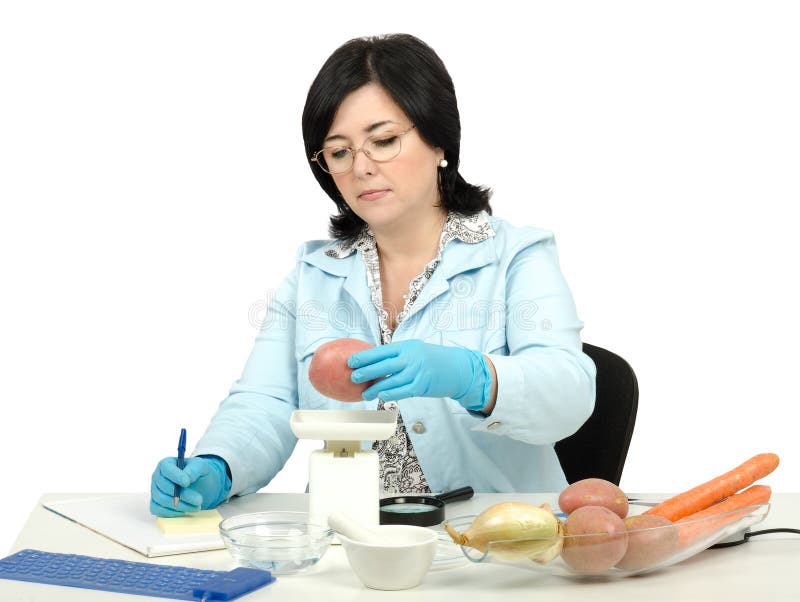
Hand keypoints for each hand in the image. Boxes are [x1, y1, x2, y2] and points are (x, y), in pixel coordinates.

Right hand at [150, 455, 231, 516]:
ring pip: (162, 500)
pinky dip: (171, 512)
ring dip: (180, 505)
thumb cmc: (197, 473)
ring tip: (197, 507)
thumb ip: (194, 469)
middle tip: (199, 500)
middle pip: (164, 486)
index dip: (176, 476)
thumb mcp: (200, 466)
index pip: (166, 469)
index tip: (187, 482)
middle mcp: (157, 477)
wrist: (200, 485)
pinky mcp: (155, 504)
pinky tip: (185, 511)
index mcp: (166, 464)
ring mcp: (155, 491)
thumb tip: (187, 477)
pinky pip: (158, 510)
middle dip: (183, 495)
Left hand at [348, 339, 491, 410]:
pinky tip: (381, 397)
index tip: (351, 361)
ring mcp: (416, 372)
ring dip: (375, 388)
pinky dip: (389, 395)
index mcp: (406, 346)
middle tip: (353, 377)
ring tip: (364, 393)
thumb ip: (397, 355)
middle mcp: (410, 358)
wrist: (456, 368)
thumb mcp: (415, 350)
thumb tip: (372, 361)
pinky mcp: (421, 386)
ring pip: (390, 382)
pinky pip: (400, 392)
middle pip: (382, 366)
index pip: (381, 351)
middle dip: (365, 372)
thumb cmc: (431, 359)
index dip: (364, 356)